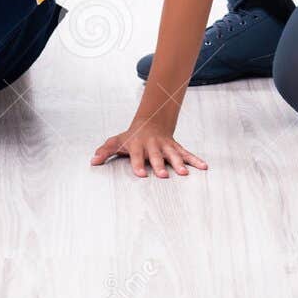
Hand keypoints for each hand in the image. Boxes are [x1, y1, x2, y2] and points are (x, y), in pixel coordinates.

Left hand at [91, 121, 207, 178]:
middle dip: (160, 165)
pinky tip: (203, 167)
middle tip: (164, 176)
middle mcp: (153, 145)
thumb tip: (93, 161)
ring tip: (184, 173)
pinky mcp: (176, 147)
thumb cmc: (132, 136)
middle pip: (157, 156)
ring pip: (173, 155)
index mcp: (138, 145)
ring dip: (179, 163)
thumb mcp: (117, 141)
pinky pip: (186, 154)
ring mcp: (166, 146)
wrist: (151, 121)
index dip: (138, 164)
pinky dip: (195, 160)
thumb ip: (105, 151)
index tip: (142, 174)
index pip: (137, 156)